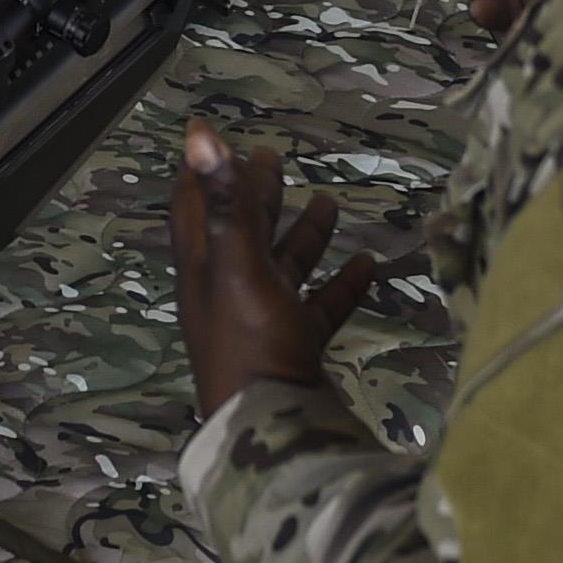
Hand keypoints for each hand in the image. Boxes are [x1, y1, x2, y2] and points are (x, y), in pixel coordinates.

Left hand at [171, 120, 375, 415]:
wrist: (271, 427)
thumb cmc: (248, 340)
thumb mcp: (236, 263)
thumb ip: (226, 200)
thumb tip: (198, 134)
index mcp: (204, 268)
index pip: (194, 208)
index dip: (200, 172)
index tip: (207, 136)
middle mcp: (228, 291)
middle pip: (241, 232)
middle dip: (255, 194)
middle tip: (274, 158)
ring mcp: (263, 321)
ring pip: (282, 268)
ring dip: (303, 236)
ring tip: (329, 203)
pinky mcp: (295, 347)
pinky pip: (319, 307)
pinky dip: (340, 284)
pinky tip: (367, 265)